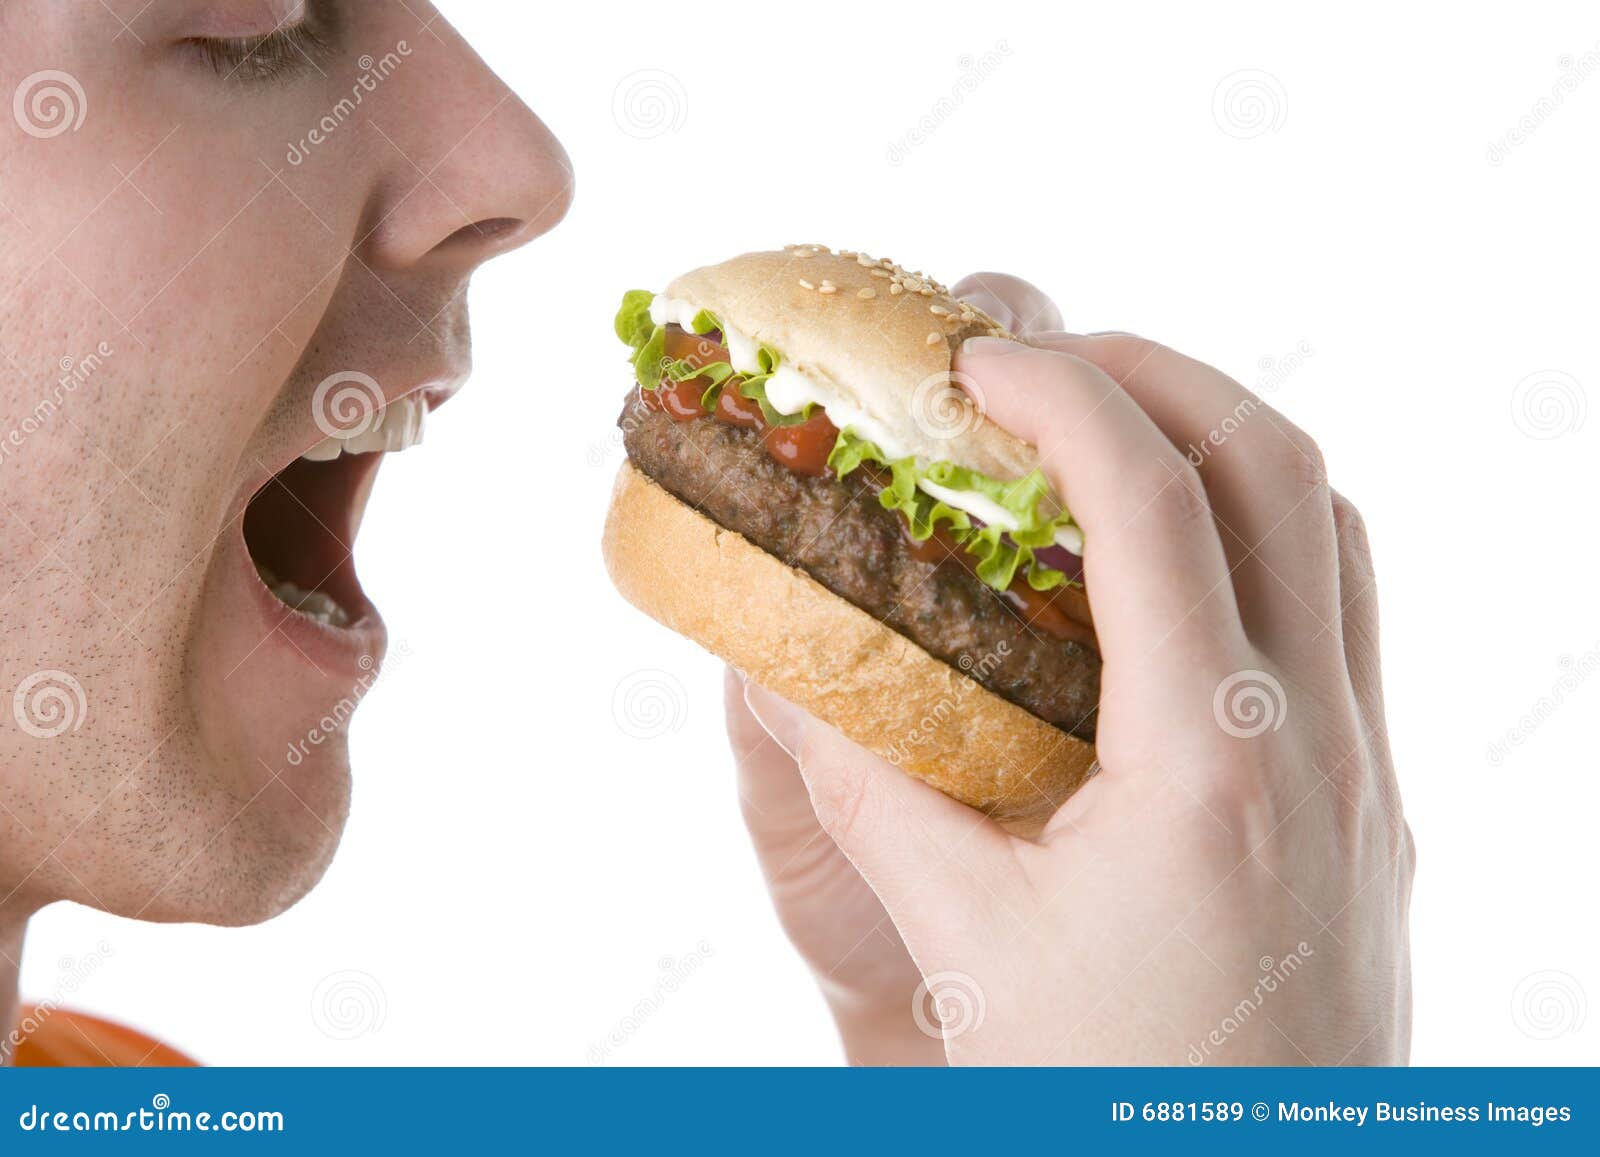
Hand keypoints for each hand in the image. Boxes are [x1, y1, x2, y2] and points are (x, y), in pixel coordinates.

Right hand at [739, 273, 1413, 1063]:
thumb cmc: (1107, 1094)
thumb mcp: (965, 941)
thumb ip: (869, 790)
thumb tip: (787, 675)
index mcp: (1214, 762)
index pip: (1154, 505)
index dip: (1061, 397)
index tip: (977, 358)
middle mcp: (1321, 741)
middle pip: (1277, 467)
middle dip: (1153, 377)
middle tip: (1038, 370)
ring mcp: (1366, 766)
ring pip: (1331, 525)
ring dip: (1218, 444)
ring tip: (1103, 439)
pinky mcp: (1371, 797)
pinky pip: (1339, 604)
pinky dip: (1256, 532)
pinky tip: (1164, 572)